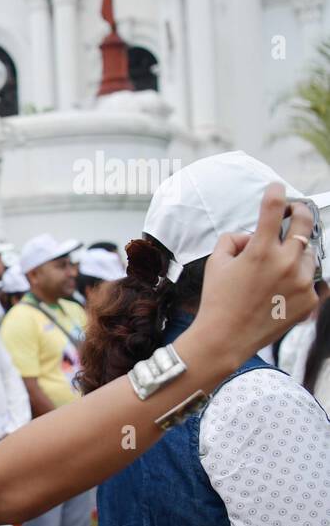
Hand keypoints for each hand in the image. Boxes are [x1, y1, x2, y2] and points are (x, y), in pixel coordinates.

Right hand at [190, 183, 318, 361]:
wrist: (226, 338)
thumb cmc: (217, 300)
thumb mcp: (215, 264)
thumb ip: (232, 240)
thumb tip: (248, 235)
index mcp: (261, 251)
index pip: (273, 209)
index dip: (276, 193)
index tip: (277, 187)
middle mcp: (286, 263)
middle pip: (304, 224)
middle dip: (299, 212)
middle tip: (294, 211)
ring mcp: (302, 282)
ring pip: (309, 254)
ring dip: (296, 252)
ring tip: (278, 266)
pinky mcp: (310, 300)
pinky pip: (312, 280)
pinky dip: (299, 279)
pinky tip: (282, 288)